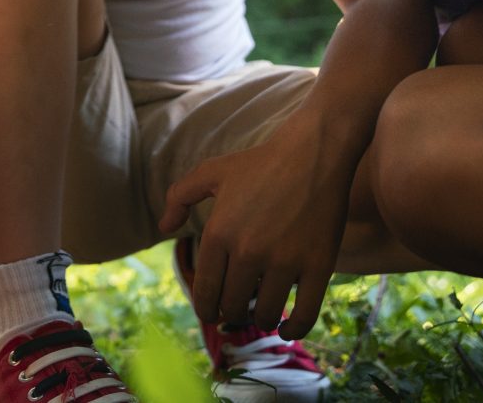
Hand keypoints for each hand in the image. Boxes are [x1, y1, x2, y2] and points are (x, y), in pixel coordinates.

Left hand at [159, 111, 356, 339]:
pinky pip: (304, 314)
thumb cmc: (261, 162)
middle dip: (233, 312)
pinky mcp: (318, 265)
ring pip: (265, 314)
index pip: (205, 292)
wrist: (314, 152)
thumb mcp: (212, 171)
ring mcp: (284, 261)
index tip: (212, 312)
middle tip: (239, 308)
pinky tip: (287, 328)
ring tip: (262, 311)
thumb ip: (179, 196)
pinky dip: (294, 329)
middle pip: (233, 307)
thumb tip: (165, 227)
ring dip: (261, 318)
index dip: (206, 309)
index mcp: (218, 233)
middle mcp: (247, 252)